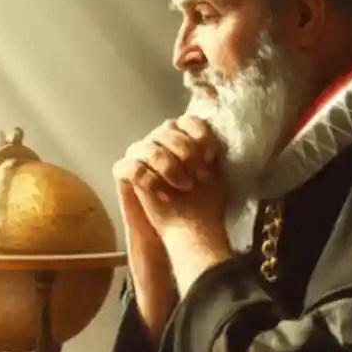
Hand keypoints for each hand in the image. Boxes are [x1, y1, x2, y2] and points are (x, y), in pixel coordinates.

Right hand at [117, 117, 231, 294]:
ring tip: (182, 185)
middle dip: (186, 151)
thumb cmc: (201, 201)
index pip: (188, 120)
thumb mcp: (216, 173)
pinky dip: (148, 177)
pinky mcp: (125, 173)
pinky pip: (131, 167)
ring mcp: (140, 155)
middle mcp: (159, 140)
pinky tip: (162, 192)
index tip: (210, 157)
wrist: (186, 231)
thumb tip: (226, 131)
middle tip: (197, 176)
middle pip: (167, 128)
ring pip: (149, 146)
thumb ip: (212, 150)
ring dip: (169, 165)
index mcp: (182, 136)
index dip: (200, 135)